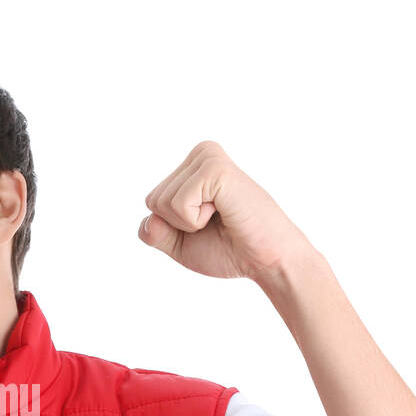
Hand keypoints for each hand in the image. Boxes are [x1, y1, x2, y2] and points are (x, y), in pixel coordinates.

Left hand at [138, 141, 312, 280]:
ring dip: (189, 224)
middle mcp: (200, 155)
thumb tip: (149, 219)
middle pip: (153, 200)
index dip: (174, 228)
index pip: (152, 203)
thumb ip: (155, 232)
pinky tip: (224, 212)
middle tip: (217, 222)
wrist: (267, 261)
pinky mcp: (215, 168)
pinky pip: (177, 204)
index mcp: (193, 167)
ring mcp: (208, 158)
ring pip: (161, 202)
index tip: (208, 225)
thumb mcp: (180, 244)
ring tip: (222, 216)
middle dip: (179, 226)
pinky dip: (195, 221)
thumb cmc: (230, 250)